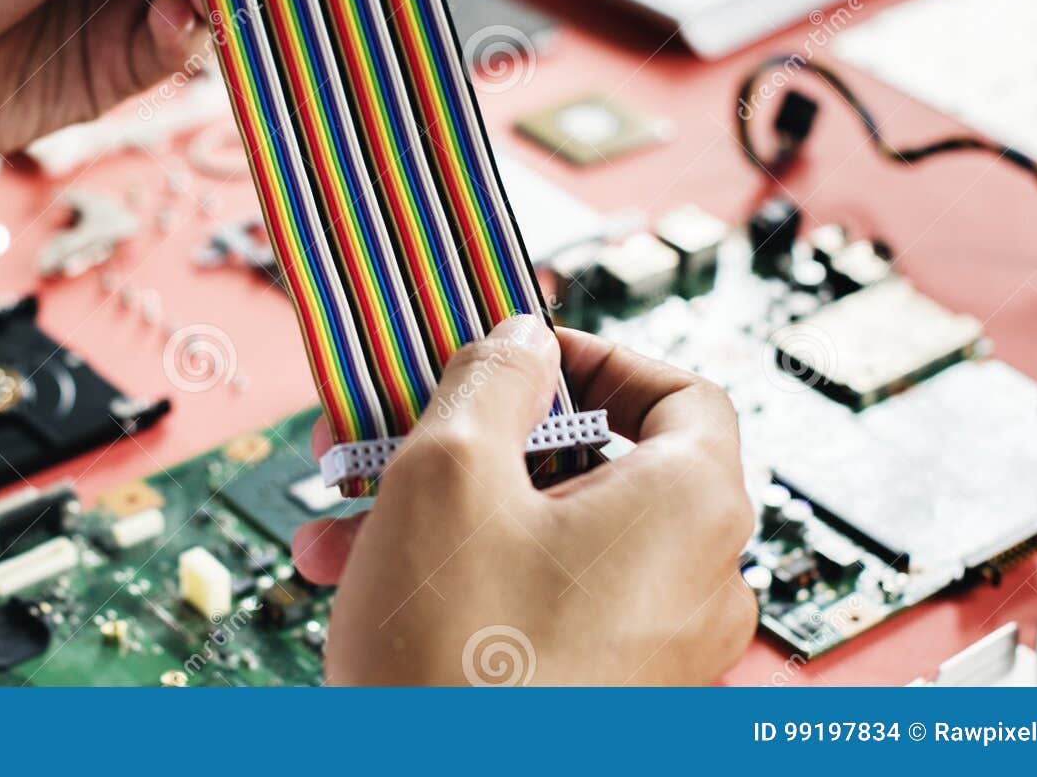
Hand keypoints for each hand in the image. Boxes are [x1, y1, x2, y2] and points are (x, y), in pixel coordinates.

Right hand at [294, 318, 756, 685]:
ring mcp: (649, 648)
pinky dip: (461, 573)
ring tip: (346, 514)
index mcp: (688, 509)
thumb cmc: (461, 673)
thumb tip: (520, 341)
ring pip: (545, 536)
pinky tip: (365, 577)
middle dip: (471, 440)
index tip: (522, 354)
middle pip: (590, 465)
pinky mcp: (599, 694)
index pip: (678, 390)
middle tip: (399, 427)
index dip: (594, 357)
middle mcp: (690, 581)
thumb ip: (489, 379)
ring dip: (442, 509)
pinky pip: (536, 601)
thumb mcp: (448, 472)